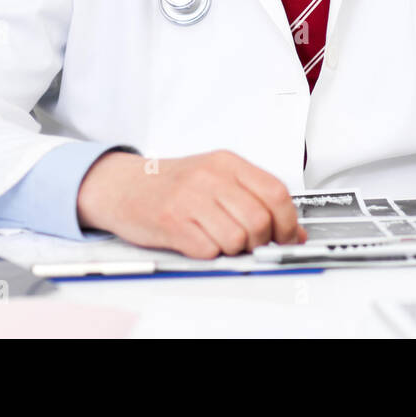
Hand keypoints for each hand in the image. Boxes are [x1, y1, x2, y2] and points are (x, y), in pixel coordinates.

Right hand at [75, 149, 306, 258]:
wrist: (122, 185)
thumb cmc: (172, 183)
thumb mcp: (217, 178)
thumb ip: (256, 199)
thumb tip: (293, 231)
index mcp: (227, 163)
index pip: (276, 192)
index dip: (287, 221)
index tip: (287, 236)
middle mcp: (210, 177)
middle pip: (260, 219)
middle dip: (262, 241)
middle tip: (252, 243)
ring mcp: (190, 199)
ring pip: (237, 238)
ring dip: (235, 249)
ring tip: (221, 240)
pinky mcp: (171, 223)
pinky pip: (208, 250)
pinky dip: (209, 253)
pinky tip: (199, 241)